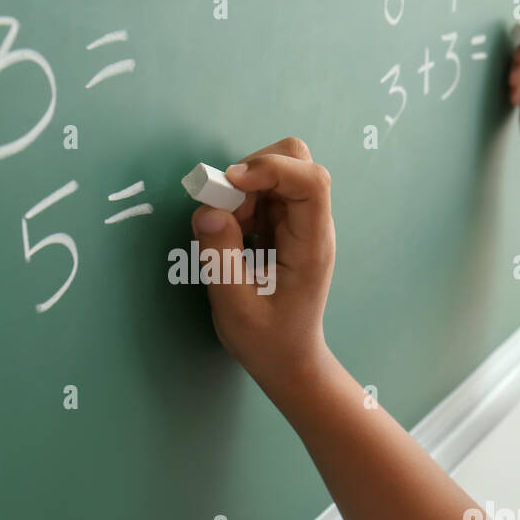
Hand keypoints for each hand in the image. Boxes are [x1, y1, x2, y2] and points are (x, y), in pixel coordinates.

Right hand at [190, 137, 334, 391]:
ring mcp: (298, 223)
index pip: (311, 182)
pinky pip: (263, 193)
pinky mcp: (283, 226)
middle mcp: (311, 225)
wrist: (288, 360)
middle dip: (254, 169)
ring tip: (229, 229)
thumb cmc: (267, 341)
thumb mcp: (234, 307)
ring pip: (277, 171)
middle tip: (227, 207)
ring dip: (243, 189)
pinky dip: (240, 202)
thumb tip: (208, 210)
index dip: (270, 169)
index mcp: (311, 244)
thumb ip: (220, 257)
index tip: (230, 185)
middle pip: (297, 159)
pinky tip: (234, 236)